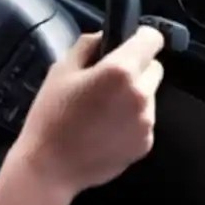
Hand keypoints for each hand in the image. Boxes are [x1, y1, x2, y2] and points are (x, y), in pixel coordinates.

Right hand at [6, 26, 164, 198]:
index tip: (129, 43)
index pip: (152, 39)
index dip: (141, 37)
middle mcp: (140, 95)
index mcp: (120, 71)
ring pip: (149, 96)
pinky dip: (131, 120)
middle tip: (108, 81)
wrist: (50, 167)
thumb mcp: (61, 69)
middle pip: (154, 68)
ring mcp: (146, 122)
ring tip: (103, 110)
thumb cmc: (51, 116)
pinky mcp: (146, 144)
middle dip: (137, 68)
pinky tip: (105, 129)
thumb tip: (106, 37)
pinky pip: (144, 120)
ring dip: (134, 96)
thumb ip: (88, 45)